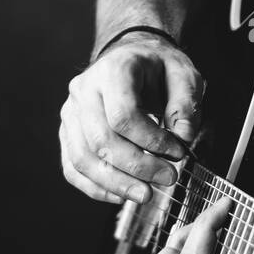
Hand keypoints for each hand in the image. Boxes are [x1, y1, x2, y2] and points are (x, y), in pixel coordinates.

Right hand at [59, 31, 202, 203]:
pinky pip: (73, 168)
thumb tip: (183, 136)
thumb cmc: (157, 68)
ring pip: (82, 159)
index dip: (151, 141)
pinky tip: (122, 195)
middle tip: (168, 178)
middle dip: (137, 167)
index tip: (178, 152)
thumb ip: (185, 103)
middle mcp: (83, 90)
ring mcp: (70, 113)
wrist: (131, 59)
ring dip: (116, 184)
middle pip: (101, 140)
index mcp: (112, 70)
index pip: (122, 115)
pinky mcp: (67, 133)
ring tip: (146, 194)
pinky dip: (96, 187)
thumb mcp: (183, 74)